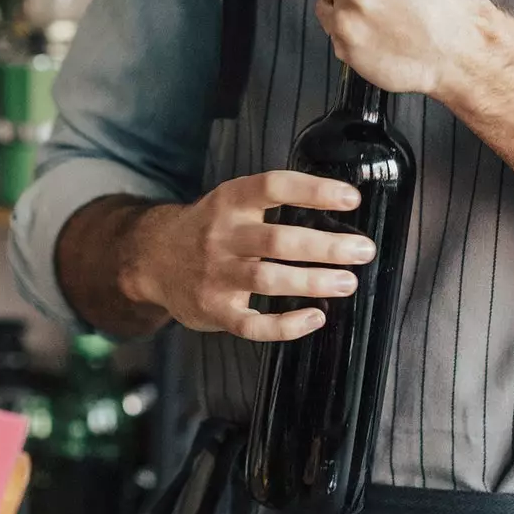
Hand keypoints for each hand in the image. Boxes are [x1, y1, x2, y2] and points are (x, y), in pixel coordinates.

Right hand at [121, 171, 374, 340]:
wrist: (151, 258)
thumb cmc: (207, 228)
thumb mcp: (230, 201)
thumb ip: (271, 201)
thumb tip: (335, 203)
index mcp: (230, 202)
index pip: (274, 187)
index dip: (314, 190)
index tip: (351, 198)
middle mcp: (222, 236)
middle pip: (277, 240)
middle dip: (326, 246)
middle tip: (363, 250)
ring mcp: (216, 275)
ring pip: (268, 280)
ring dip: (313, 281)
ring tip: (347, 282)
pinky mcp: (215, 310)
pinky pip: (253, 324)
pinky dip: (287, 325)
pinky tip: (314, 317)